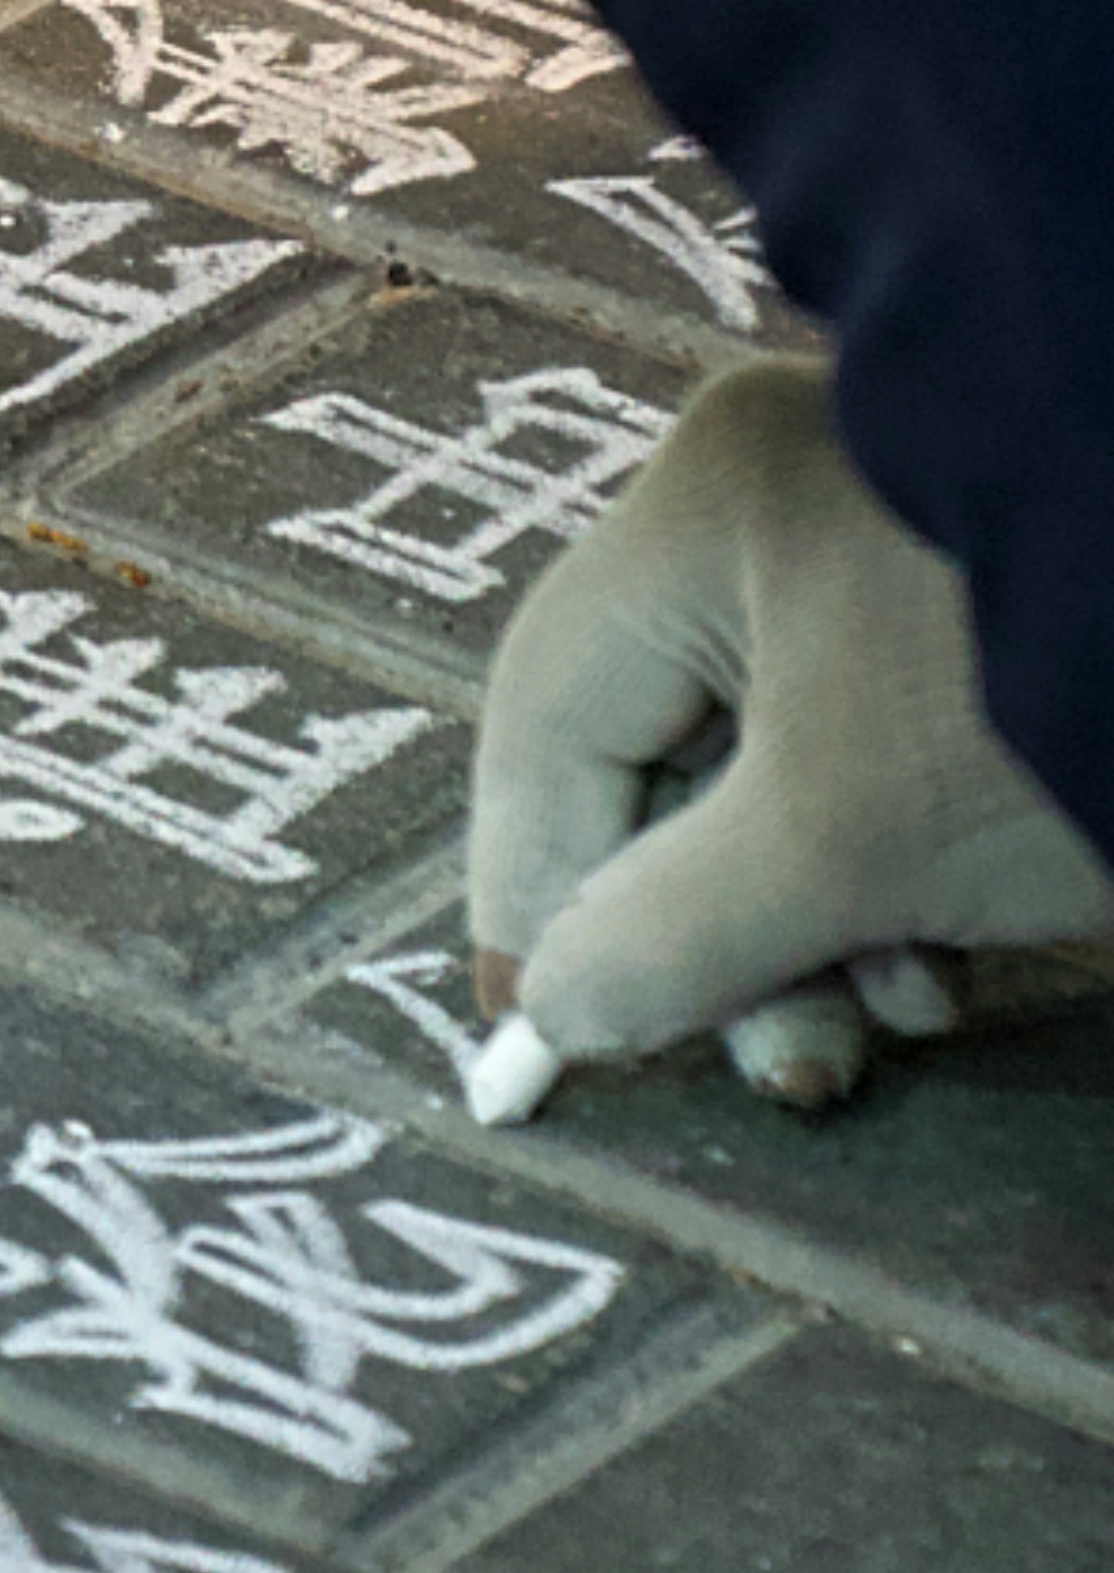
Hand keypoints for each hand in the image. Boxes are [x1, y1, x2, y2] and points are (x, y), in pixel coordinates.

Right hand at [461, 358, 1113, 1116]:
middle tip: (776, 1069)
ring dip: (812, 921)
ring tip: (895, 1025)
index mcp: (704, 509)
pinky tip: (948, 960)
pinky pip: (882, 752)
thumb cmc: (1037, 714)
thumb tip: (555, 1012)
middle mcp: (783, 503)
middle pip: (672, 748)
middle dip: (710, 930)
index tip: (542, 1036)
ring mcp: (900, 552)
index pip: (556, 719)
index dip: (536, 891)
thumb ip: (665, 940)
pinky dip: (894, 866)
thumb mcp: (841, 850)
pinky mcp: (997, 617)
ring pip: (782, 764)